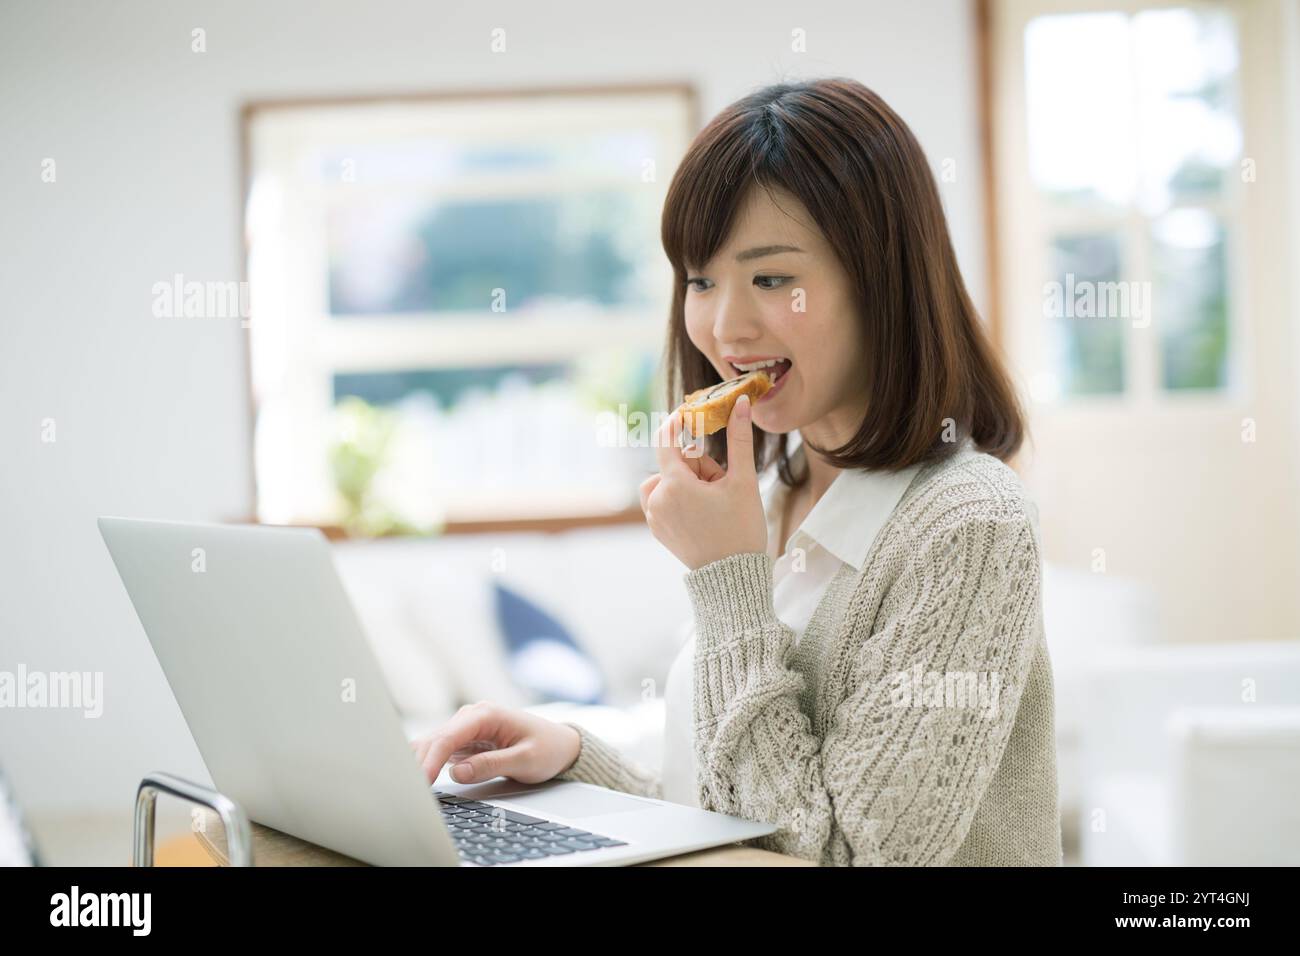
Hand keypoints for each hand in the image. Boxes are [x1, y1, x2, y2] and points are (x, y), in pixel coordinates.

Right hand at [410, 701, 581, 784]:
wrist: (560, 745)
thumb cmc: (548, 748)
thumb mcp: (526, 760)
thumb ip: (491, 764)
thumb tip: (457, 773)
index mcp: (486, 715)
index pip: (447, 738)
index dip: (430, 761)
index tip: (421, 783)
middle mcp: (471, 717)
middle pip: (433, 740)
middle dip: (417, 764)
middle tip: (408, 791)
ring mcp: (465, 728)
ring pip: (431, 745)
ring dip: (418, 764)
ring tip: (408, 788)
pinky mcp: (464, 741)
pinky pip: (439, 752)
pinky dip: (427, 765)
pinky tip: (418, 781)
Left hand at [637, 394, 766, 570]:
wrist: (734, 577)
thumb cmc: (741, 529)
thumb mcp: (744, 481)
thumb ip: (739, 439)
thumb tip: (740, 403)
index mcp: (674, 485)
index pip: (666, 439)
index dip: (677, 422)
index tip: (691, 414)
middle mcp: (657, 500)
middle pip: (674, 464)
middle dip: (698, 467)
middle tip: (721, 485)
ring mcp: (654, 518)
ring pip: (666, 481)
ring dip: (686, 482)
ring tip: (711, 500)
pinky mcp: (658, 531)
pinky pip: (662, 501)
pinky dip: (679, 498)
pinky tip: (702, 513)